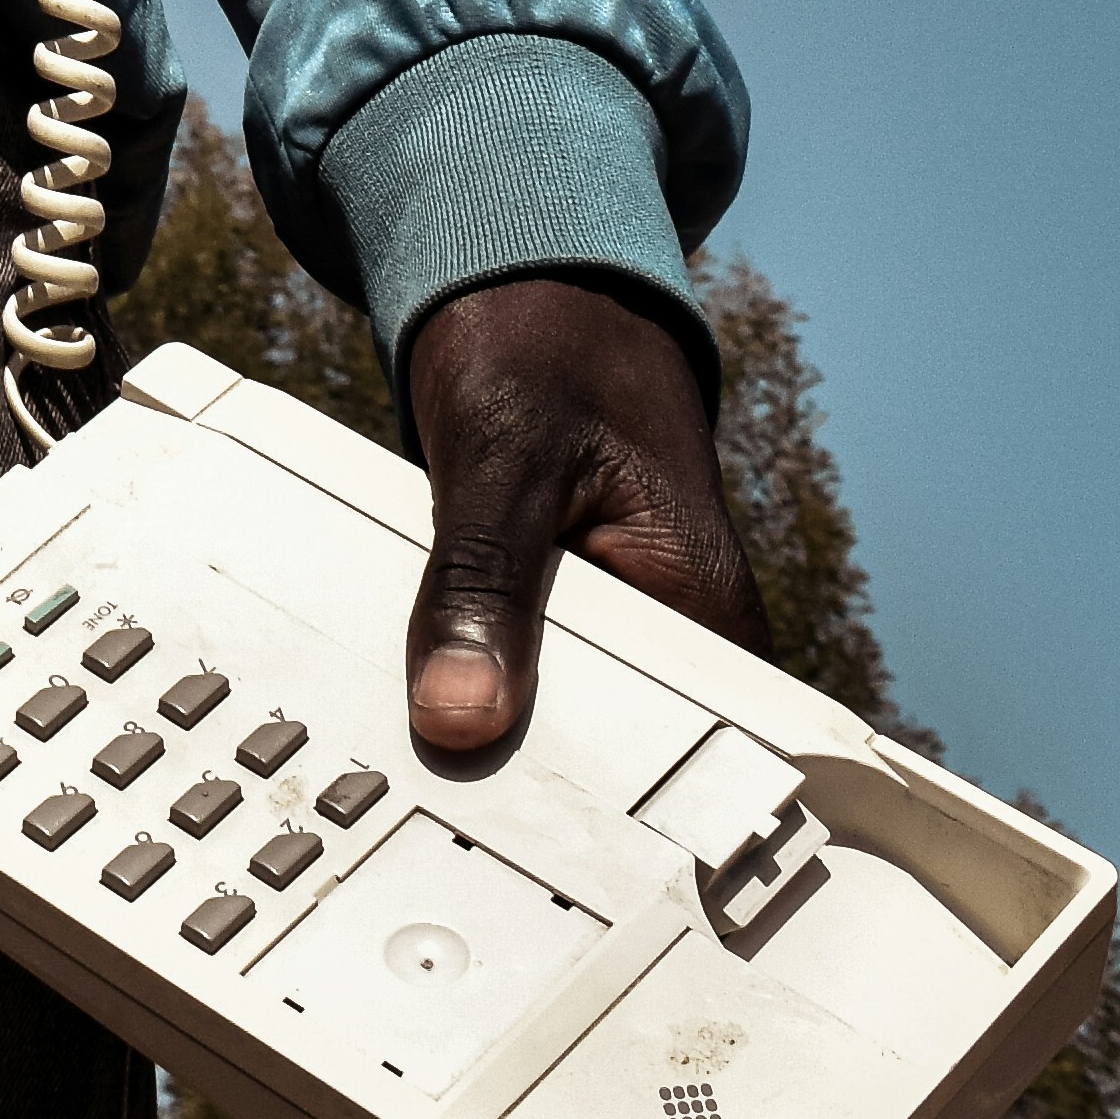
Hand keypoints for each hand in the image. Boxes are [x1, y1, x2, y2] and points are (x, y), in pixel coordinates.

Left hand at [400, 272, 769, 760]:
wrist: (525, 282)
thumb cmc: (538, 345)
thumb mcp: (501, 460)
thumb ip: (479, 583)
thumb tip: (459, 715)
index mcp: (702, 604)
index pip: (681, 755)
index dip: (594, 804)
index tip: (509, 836)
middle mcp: (679, 624)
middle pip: (605, 745)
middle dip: (517, 759)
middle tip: (429, 790)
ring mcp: (621, 614)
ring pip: (552, 705)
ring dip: (486, 710)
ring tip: (416, 743)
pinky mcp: (569, 601)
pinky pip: (521, 659)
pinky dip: (471, 661)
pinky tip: (419, 679)